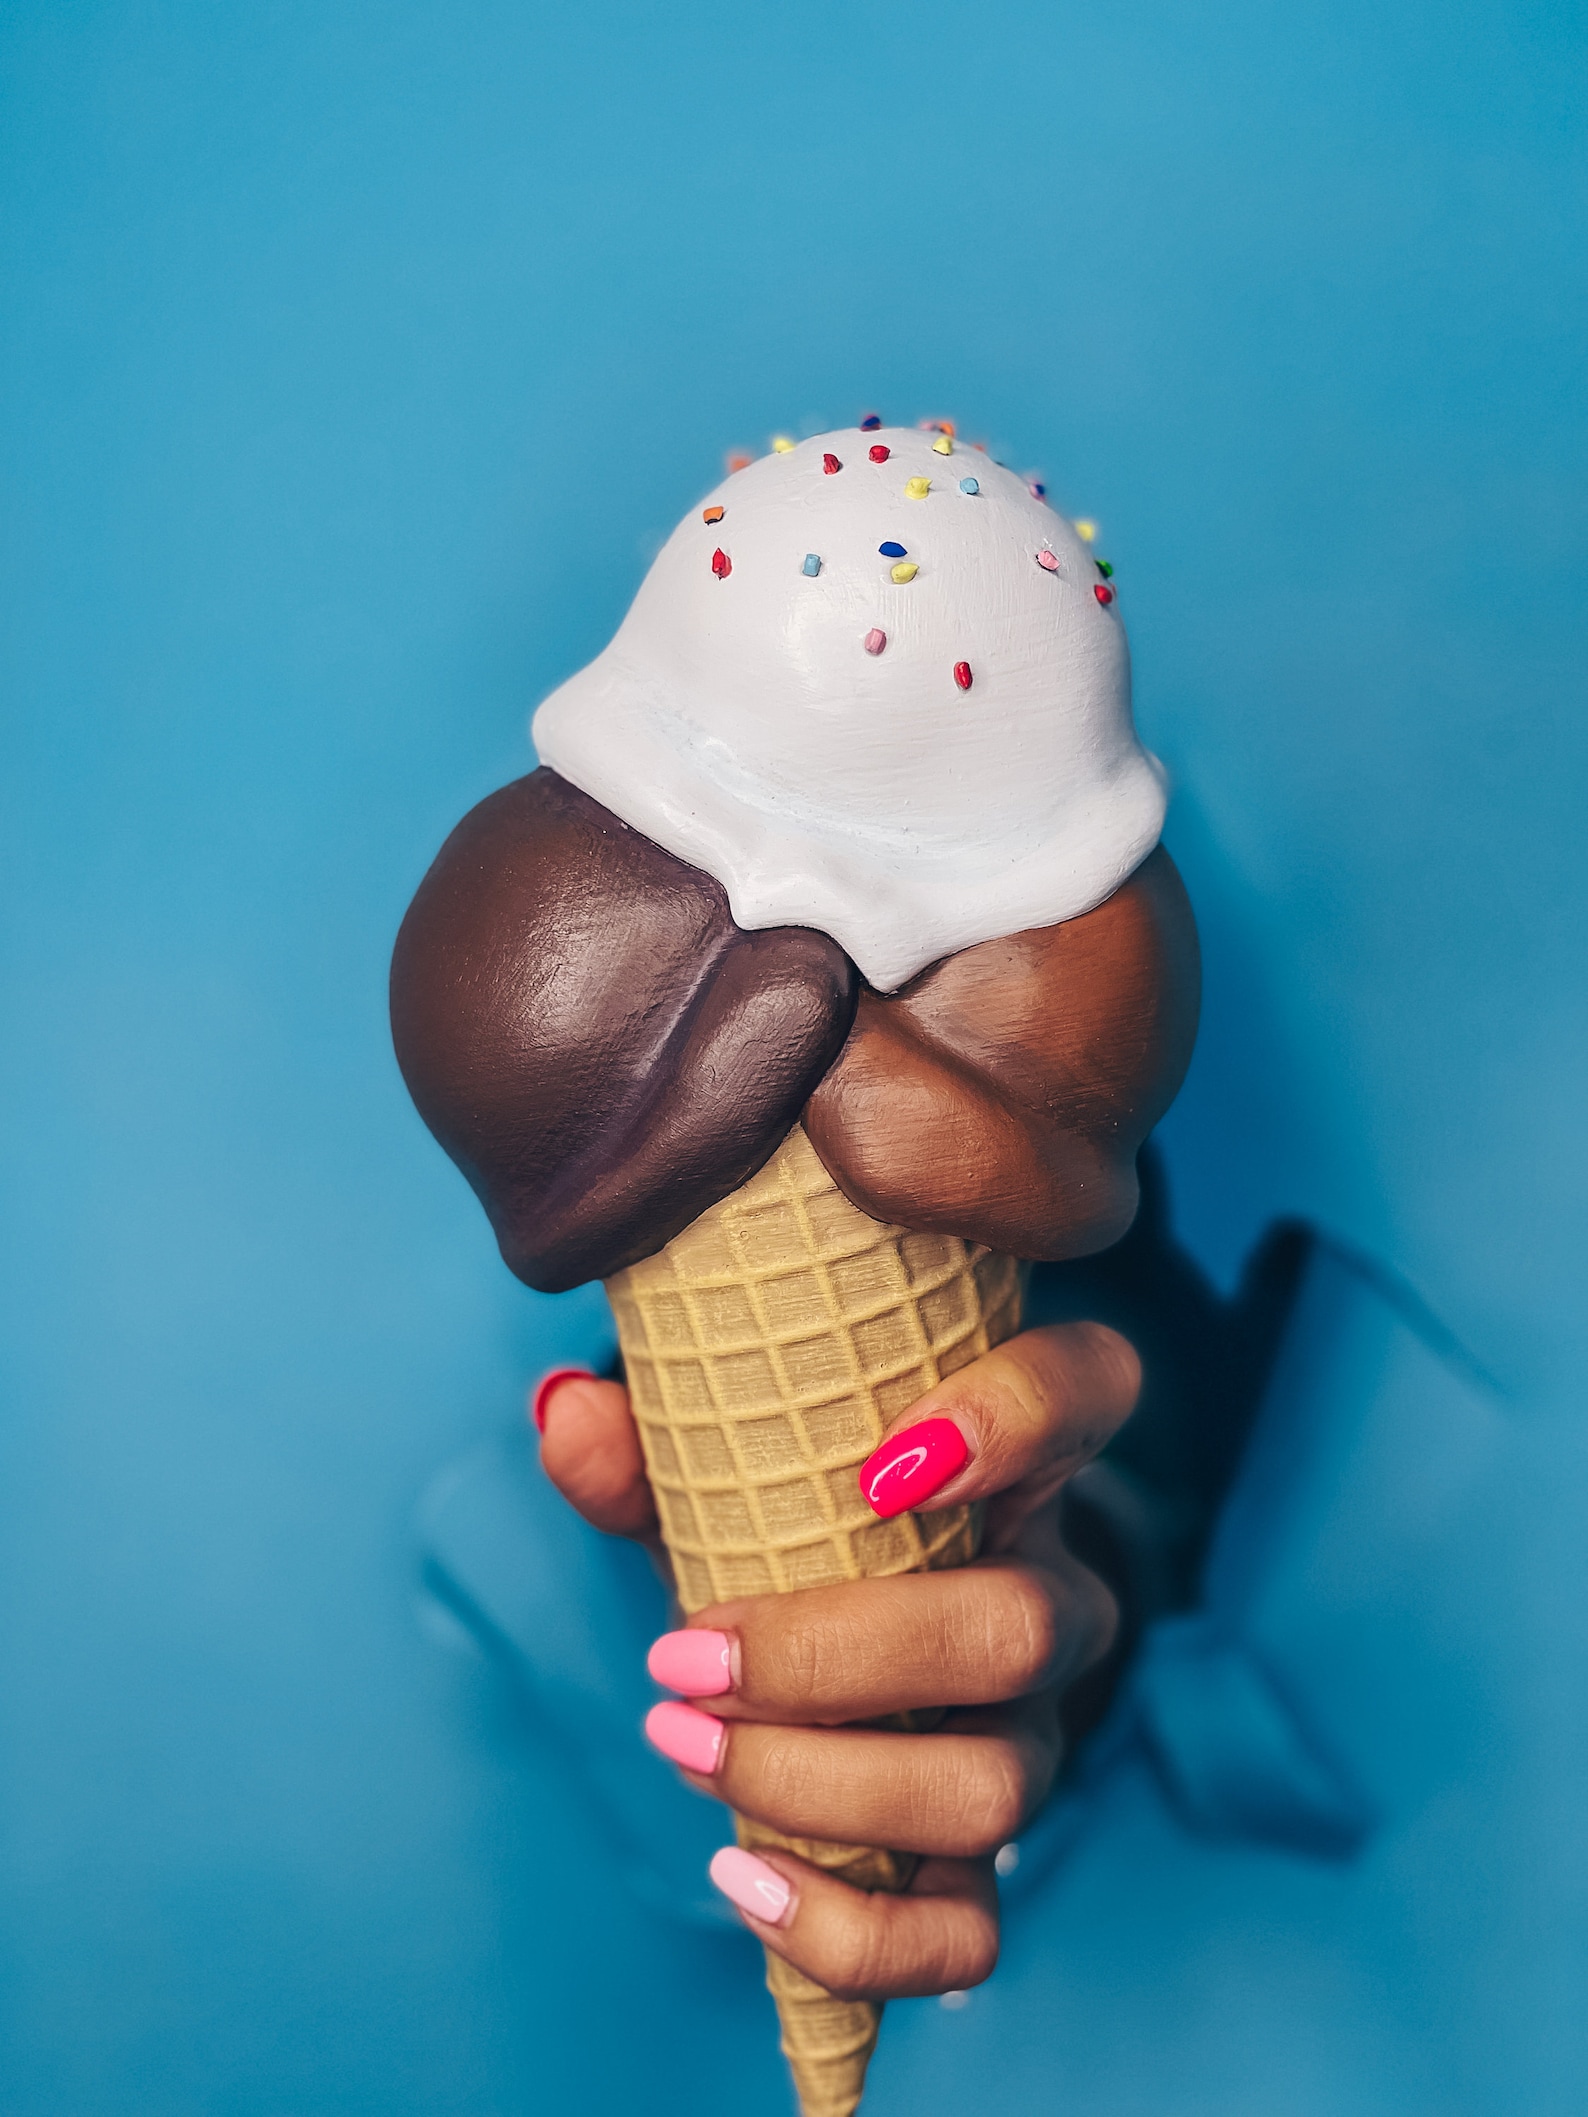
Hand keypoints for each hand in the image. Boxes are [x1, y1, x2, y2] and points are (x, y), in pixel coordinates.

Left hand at [535, 1321, 1139, 2000]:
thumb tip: (568, 1420)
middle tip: (688, 1655)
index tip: (881, 1465)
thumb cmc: (782, 1517)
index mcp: (1013, 1460)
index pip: (1089, 1388)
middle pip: (1023, 1628)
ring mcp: (1031, 1735)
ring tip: (681, 1745)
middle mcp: (1053, 1593)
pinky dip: (850, 1933)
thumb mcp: (721, 1461)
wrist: (818, 1635)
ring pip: (994, 1789)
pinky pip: (967, 1937)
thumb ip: (645, 1437)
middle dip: (840, 1656)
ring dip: (816, 1784)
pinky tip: (741, 1877)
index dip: (1020, 1415)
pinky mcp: (983, 1857)